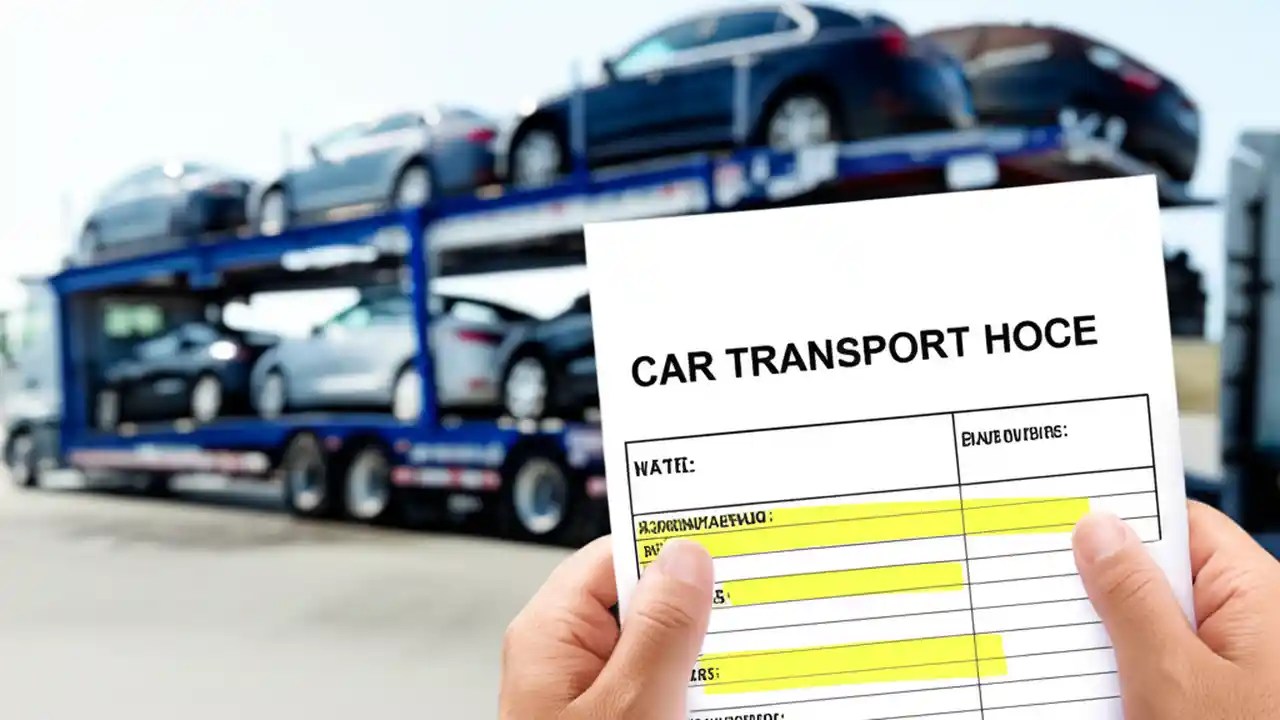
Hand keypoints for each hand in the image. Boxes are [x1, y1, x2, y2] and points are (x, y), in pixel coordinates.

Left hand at [500, 537, 713, 718]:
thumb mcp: (632, 706)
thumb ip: (660, 629)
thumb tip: (685, 558)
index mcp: (548, 633)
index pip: (613, 554)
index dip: (671, 551)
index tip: (727, 553)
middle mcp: (557, 655)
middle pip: (635, 601)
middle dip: (689, 611)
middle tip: (741, 626)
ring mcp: (578, 691)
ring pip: (648, 648)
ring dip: (691, 658)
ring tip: (731, 675)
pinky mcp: (598, 715)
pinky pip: (645, 686)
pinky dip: (679, 689)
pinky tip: (708, 703)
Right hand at [1073, 501, 1279, 717]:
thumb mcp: (1170, 675)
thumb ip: (1131, 598)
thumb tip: (1098, 531)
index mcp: (1257, 593)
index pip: (1181, 522)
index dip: (1122, 519)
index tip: (1065, 521)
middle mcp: (1256, 618)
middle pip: (1164, 575)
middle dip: (1110, 588)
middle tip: (1058, 607)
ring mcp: (1242, 660)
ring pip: (1161, 624)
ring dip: (1118, 640)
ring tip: (1086, 667)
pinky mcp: (1226, 692)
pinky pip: (1170, 662)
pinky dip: (1135, 673)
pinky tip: (1108, 693)